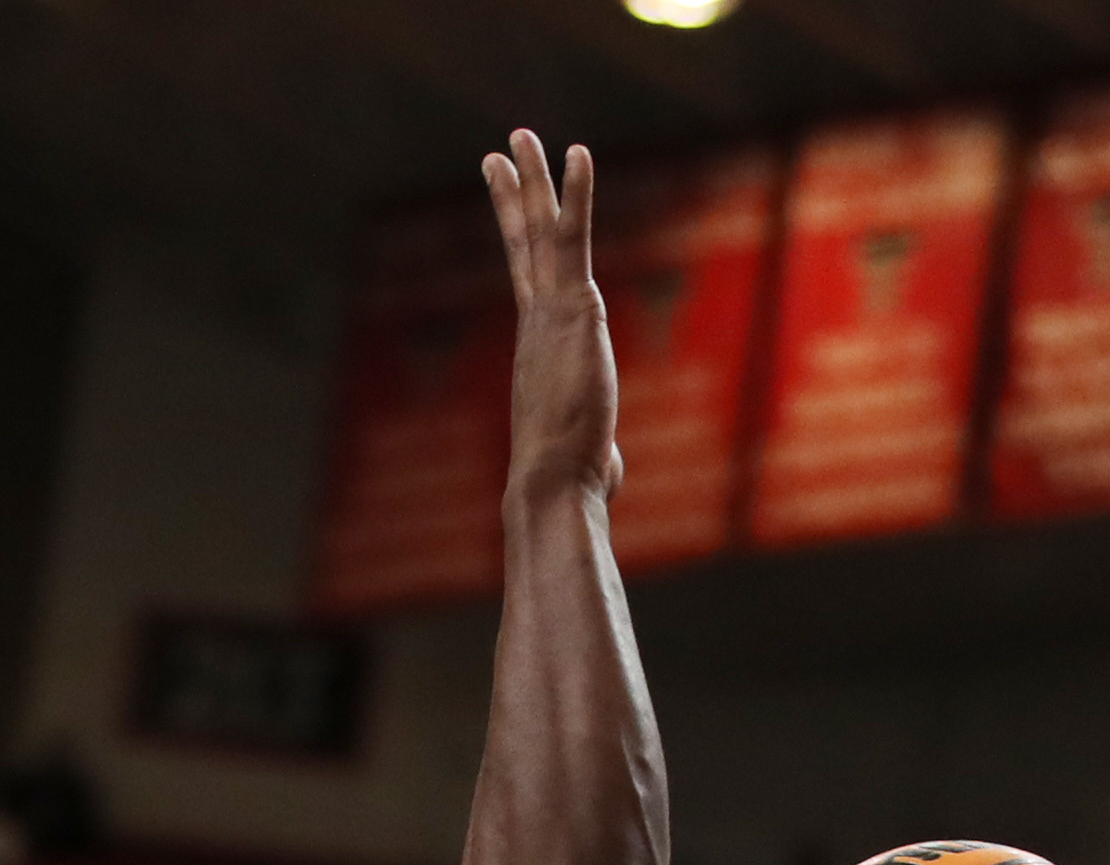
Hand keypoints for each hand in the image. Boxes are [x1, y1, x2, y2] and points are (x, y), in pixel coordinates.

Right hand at [483, 130, 620, 499]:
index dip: (518, 240)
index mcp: (538, 349)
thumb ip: (599, 445)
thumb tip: (609, 471)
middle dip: (513, 197)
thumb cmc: (570, 483)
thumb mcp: (590, 454)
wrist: (552, 484)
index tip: (508, 209)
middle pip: (523, 246)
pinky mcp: (574, 309)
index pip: (528, 282)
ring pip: (539, 232)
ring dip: (533, 179)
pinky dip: (576, 194)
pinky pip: (573, 239)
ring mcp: (550, 313)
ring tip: (523, 136)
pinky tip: (578, 154)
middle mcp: (535, 324)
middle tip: (501, 154)